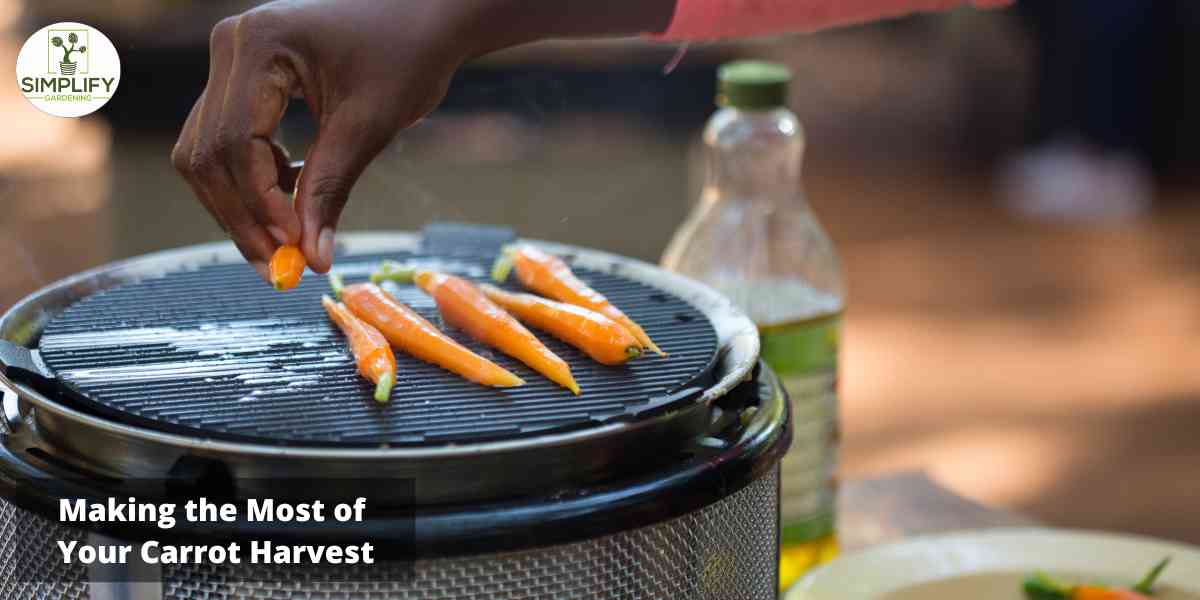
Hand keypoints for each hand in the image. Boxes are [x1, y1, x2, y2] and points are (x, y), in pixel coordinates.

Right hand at [172, 0, 672, 276]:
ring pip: (206, 152)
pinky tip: (292, 194)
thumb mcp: (370, 126)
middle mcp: (230, 46)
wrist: (423, 20)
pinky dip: (250, 180)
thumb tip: (312, 258)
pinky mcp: (241, 76)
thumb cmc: (407, 58)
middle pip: (207, 153)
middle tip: (280, 268)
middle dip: (241, 216)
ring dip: (240, 205)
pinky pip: (223, 140)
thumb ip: (331, 189)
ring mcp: (230, 59)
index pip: (235, 143)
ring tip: (289, 240)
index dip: (260, 205)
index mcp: (259, 45)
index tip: (293, 250)